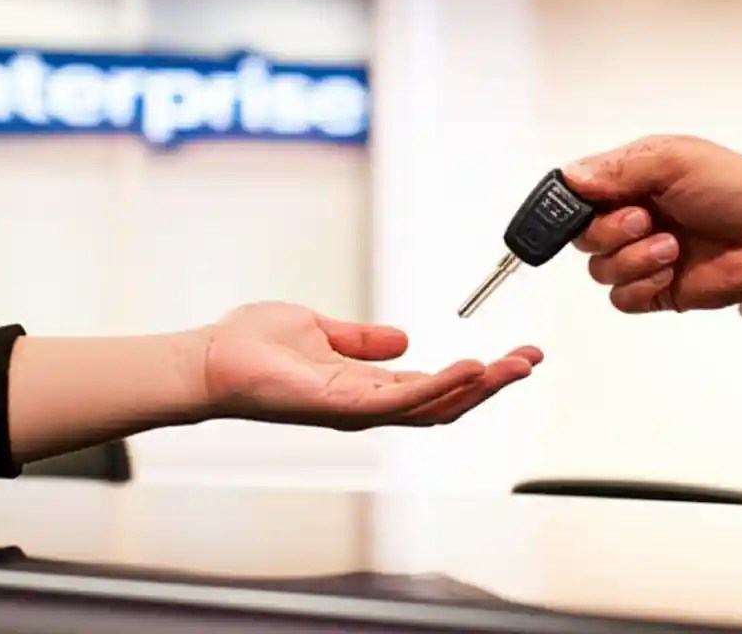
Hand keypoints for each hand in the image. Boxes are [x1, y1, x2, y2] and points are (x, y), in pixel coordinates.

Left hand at [203, 302, 541, 429]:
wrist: (209, 359)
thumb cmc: (251, 348)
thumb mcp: (321, 330)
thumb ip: (362, 339)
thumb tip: (401, 339)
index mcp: (369, 386)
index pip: (437, 384)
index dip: (481, 373)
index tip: (517, 352)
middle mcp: (370, 404)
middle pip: (448, 402)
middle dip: (495, 383)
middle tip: (532, 359)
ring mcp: (359, 409)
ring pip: (435, 406)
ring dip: (480, 386)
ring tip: (516, 365)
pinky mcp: (343, 405)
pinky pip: (402, 400)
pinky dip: (440, 386)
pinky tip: (469, 369)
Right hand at [562, 135, 741, 312]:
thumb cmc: (737, 189)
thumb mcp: (674, 160)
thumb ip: (617, 169)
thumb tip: (570, 177)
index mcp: (632, 179)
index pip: (578, 193)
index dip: (575, 203)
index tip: (590, 203)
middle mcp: (632, 216)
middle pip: (582, 236)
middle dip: (609, 231)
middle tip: (646, 220)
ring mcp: (642, 255)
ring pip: (599, 269)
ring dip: (632, 259)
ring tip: (672, 248)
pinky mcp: (655, 289)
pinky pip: (620, 297)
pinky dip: (641, 286)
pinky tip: (671, 272)